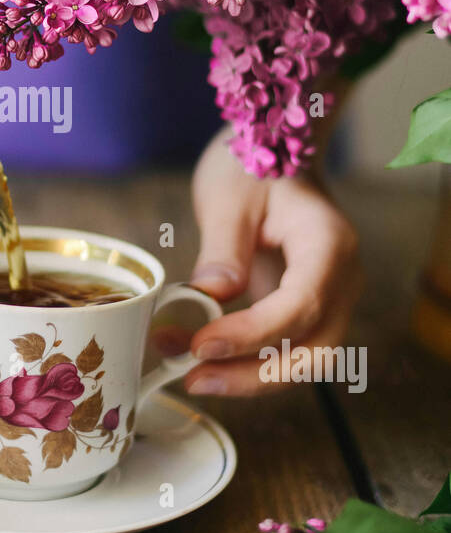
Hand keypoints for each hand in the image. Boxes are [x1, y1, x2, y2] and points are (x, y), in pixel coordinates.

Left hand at [185, 128, 363, 396]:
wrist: (278, 154)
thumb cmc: (255, 169)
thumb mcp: (229, 196)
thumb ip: (223, 248)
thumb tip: (209, 297)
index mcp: (328, 243)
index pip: (302, 304)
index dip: (254, 333)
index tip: (202, 345)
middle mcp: (341, 279)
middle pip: (313, 349)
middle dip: (254, 374)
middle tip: (193, 377)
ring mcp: (330, 298)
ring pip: (304, 360)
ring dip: (250, 377)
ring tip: (191, 375)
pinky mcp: (306, 311)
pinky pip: (287, 350)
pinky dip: (248, 363)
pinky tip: (202, 361)